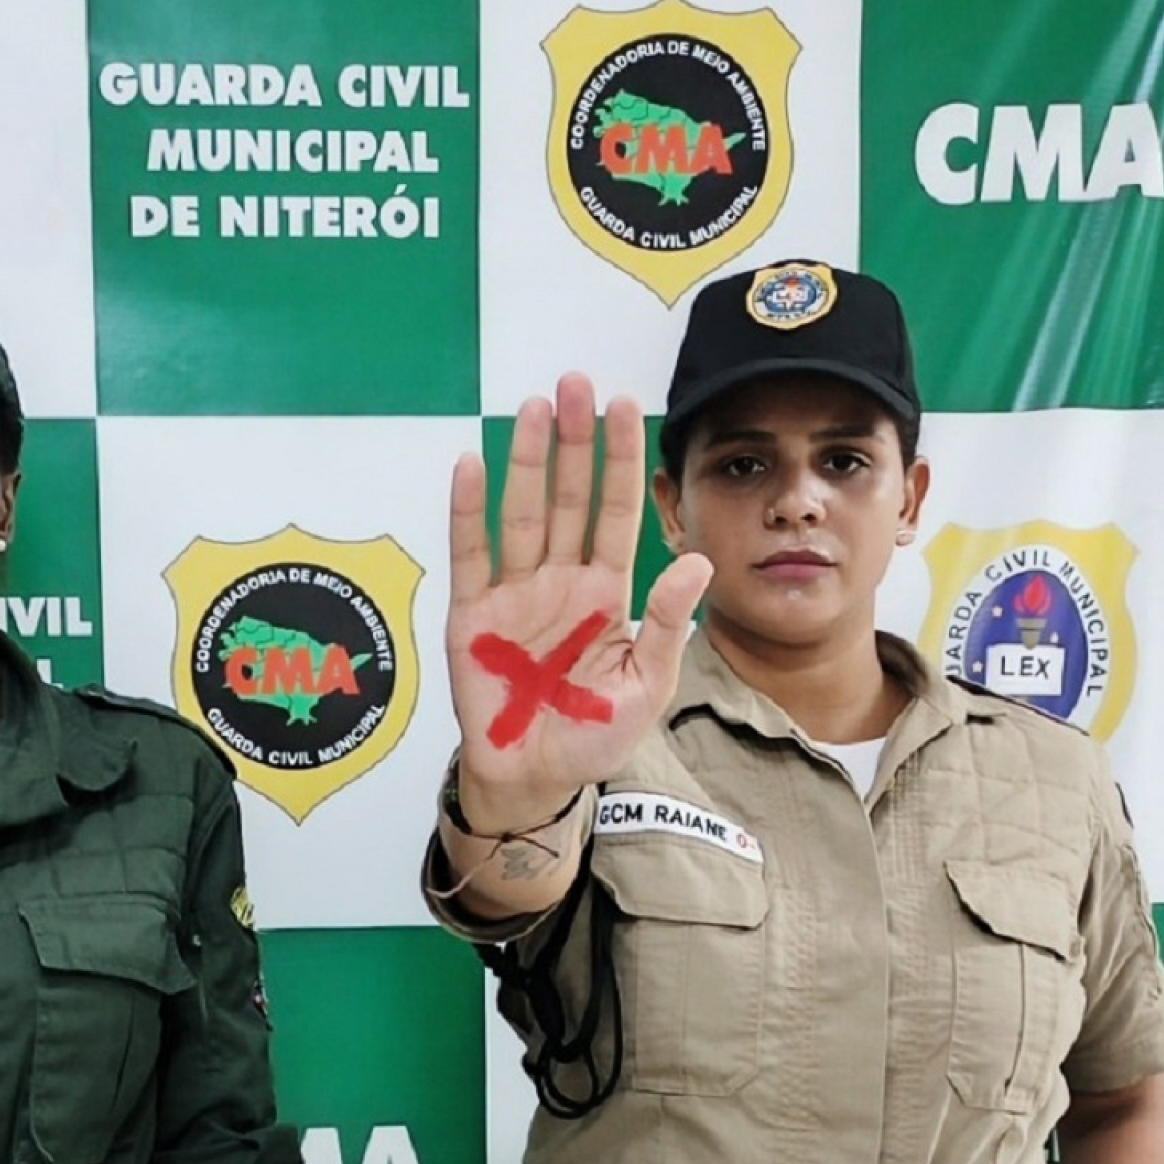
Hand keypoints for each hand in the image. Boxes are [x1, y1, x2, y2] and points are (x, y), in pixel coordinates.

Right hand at [446, 376, 710, 831]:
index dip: (619, 460)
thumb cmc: (592, 736)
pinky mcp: (473, 617)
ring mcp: (514, 594)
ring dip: (527, 459)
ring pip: (523, 513)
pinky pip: (470, 555)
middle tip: (577, 383)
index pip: (615, 511)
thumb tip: (696, 562)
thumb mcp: (648, 686)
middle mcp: (560, 581)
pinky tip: (471, 465)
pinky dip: (468, 512)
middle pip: (568, 498)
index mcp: (605, 592)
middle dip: (574, 441)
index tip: (626, 406)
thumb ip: (667, 623)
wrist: (535, 780)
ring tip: (535, 406)